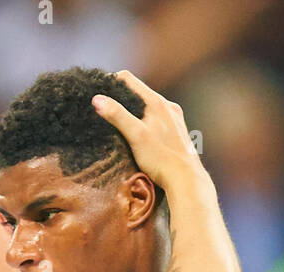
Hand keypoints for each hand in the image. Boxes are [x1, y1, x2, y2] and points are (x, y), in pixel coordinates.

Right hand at [91, 70, 205, 193]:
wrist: (186, 179)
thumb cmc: (161, 158)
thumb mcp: (135, 135)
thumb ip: (117, 115)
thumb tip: (97, 99)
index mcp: (157, 102)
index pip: (128, 79)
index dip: (111, 83)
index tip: (98, 93)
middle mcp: (168, 106)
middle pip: (138, 92)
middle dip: (121, 97)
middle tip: (105, 109)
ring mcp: (174, 118)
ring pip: (148, 106)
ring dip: (134, 110)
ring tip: (120, 123)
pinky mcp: (177, 130)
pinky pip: (157, 117)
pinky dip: (145, 120)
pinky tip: (141, 134)